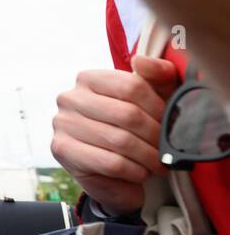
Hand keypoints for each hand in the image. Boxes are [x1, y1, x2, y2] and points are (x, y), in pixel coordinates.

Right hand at [50, 56, 178, 214]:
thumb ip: (157, 74)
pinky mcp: (61, 150)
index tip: (173, 124)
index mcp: (89, 78)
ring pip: (119, 140)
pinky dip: (134, 170)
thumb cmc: (133, 130)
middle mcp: (69, 97)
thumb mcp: (153, 98)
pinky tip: (141, 172)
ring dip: (148, 156)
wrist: (111, 173)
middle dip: (155, 136)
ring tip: (159, 164)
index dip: (159, 108)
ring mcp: (62, 123)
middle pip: (127, 114)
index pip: (132, 86)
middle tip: (169, 149)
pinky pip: (109, 162)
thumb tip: (140, 60)